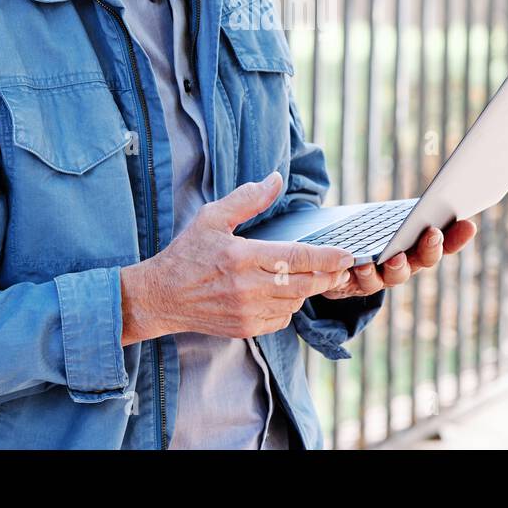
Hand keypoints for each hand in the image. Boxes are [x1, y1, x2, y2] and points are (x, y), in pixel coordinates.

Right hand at [120, 172, 354, 342]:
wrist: (161, 297)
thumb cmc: (187, 254)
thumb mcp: (212, 217)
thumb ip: (247, 199)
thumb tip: (275, 179)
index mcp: (242, 257)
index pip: (296, 258)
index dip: (327, 257)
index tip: (346, 254)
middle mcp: (248, 288)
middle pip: (304, 284)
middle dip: (327, 276)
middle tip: (340, 267)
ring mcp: (247, 312)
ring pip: (295, 302)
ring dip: (307, 289)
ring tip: (310, 276)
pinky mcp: (245, 328)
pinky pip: (281, 318)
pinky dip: (289, 305)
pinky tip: (283, 292)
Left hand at [317, 217, 477, 300]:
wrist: (327, 254)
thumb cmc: (362, 231)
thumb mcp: (381, 218)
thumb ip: (404, 212)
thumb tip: (430, 203)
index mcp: (415, 245)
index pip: (442, 242)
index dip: (456, 237)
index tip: (468, 224)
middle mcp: (404, 264)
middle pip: (423, 260)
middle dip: (430, 248)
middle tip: (433, 234)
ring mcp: (382, 277)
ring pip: (395, 276)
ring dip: (397, 267)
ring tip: (394, 257)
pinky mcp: (357, 284)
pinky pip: (363, 282)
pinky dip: (364, 273)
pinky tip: (361, 264)